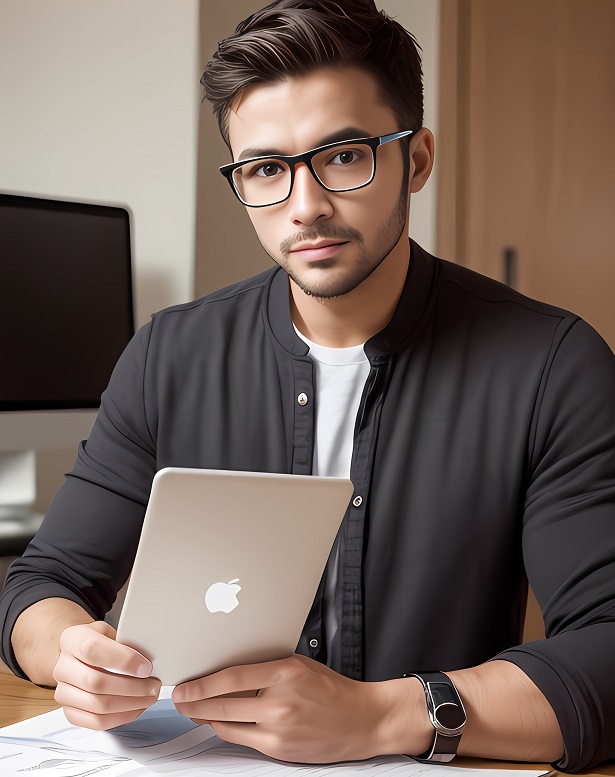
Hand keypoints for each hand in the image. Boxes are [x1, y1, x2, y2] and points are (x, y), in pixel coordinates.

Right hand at [53, 621, 160, 729]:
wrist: (79, 656)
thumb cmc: (100, 643)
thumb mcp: (110, 631)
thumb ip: (125, 641)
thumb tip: (149, 657)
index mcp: (72, 639)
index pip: (92, 650)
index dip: (122, 660)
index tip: (146, 667)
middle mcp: (62, 667)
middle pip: (96, 683)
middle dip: (132, 687)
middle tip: (154, 685)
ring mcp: (63, 693)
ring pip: (98, 706)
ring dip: (130, 704)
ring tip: (149, 697)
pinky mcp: (70, 712)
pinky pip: (96, 722)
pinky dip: (121, 717)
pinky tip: (137, 707)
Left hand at [172, 654, 430, 762]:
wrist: (361, 720)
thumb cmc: (331, 688)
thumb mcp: (299, 664)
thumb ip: (265, 667)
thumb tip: (227, 671)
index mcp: (285, 673)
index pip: (231, 679)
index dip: (202, 684)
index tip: (184, 685)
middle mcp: (280, 703)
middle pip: (223, 705)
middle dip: (194, 703)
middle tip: (179, 699)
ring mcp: (279, 730)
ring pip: (228, 725)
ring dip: (205, 718)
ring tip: (193, 710)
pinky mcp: (279, 750)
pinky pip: (242, 739)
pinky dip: (227, 729)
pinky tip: (218, 722)